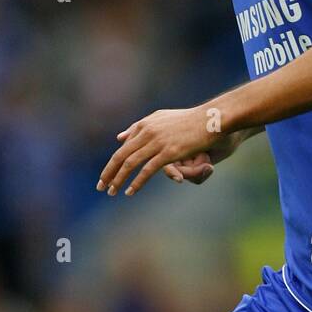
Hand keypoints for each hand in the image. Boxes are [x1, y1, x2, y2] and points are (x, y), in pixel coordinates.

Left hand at [97, 106, 221, 196]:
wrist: (210, 119)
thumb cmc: (189, 121)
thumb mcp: (160, 119)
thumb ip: (139, 127)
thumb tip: (119, 137)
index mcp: (145, 124)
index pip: (123, 147)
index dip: (113, 163)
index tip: (106, 176)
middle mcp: (147, 132)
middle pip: (121, 155)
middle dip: (108, 173)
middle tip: (100, 187)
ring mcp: (157, 142)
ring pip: (130, 163)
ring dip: (118, 179)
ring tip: (111, 192)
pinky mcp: (169, 152)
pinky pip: (147, 170)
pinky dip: (136, 183)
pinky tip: (130, 192)